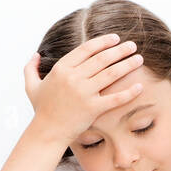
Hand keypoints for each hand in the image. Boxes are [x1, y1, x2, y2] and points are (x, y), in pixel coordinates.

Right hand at [22, 33, 144, 139]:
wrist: (47, 133)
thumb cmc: (41, 109)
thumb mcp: (31, 86)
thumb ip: (30, 68)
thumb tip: (35, 54)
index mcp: (61, 69)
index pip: (86, 49)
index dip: (103, 42)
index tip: (115, 38)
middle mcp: (73, 78)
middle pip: (102, 58)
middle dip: (120, 50)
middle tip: (133, 45)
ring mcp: (84, 93)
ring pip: (111, 73)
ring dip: (127, 64)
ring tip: (139, 59)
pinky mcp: (93, 109)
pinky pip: (115, 98)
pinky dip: (129, 92)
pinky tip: (140, 86)